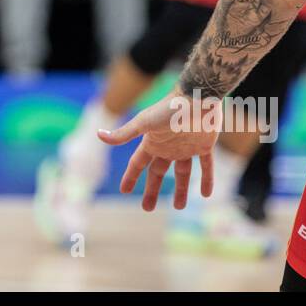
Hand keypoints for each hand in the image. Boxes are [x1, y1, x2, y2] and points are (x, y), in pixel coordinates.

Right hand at [97, 88, 219, 210]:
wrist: (198, 97)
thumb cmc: (170, 109)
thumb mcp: (144, 123)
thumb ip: (124, 134)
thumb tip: (98, 135)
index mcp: (153, 142)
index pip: (138, 164)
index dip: (130, 177)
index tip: (123, 191)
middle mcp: (168, 146)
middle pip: (158, 173)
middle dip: (152, 190)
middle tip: (147, 208)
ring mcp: (186, 147)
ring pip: (183, 173)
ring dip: (181, 190)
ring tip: (179, 207)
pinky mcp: (204, 145)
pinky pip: (206, 167)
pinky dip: (207, 179)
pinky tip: (207, 194)